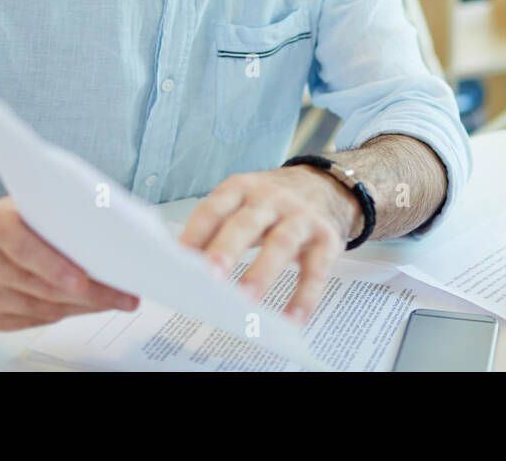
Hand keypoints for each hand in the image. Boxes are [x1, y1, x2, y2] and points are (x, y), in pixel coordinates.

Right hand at [0, 196, 138, 330]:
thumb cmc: (14, 220)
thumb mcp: (33, 205)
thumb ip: (61, 215)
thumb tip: (108, 235)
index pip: (26, 249)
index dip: (56, 267)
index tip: (83, 280)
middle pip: (43, 286)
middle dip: (91, 293)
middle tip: (125, 296)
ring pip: (45, 308)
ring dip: (84, 306)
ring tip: (115, 300)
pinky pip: (37, 320)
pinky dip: (67, 313)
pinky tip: (86, 305)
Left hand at [178, 166, 358, 321]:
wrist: (328, 185)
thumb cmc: (274, 203)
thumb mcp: (244, 203)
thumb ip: (217, 228)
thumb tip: (183, 269)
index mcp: (242, 189)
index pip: (214, 209)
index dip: (195, 233)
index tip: (177, 260)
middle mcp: (271, 199)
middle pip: (246, 223)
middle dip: (227, 249)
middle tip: (210, 277)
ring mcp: (301, 217)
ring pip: (281, 244)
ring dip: (262, 272)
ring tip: (246, 302)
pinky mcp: (326, 239)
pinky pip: (315, 270)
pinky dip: (305, 296)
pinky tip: (291, 319)